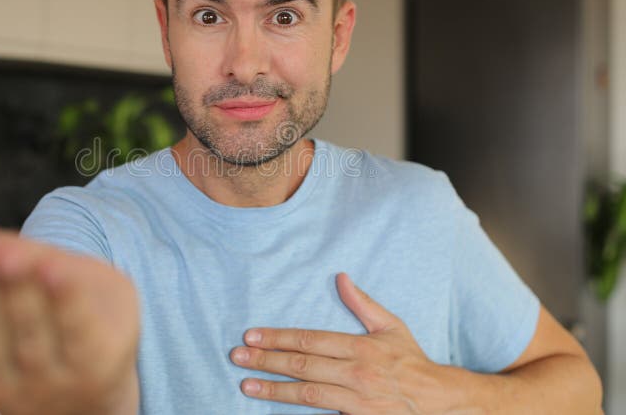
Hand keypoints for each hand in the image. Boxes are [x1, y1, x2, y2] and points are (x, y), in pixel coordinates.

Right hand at [0, 220, 139, 414]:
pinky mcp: (97, 361)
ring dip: (14, 292)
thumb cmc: (37, 311)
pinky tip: (54, 268)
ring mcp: (52, 376)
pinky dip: (66, 300)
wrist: (103, 345)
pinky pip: (79, 331)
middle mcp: (2, 379)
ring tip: (4, 252)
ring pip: (28, 335)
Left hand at [229, 273, 445, 413]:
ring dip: (274, 389)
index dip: (277, 337)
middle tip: (237, 357)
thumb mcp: (391, 326)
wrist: (439, 402)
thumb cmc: (411, 361)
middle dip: (265, 361)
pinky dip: (298, 412)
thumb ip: (362, 303)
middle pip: (301, 365)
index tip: (251, 335)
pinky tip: (276, 409)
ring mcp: (356, 401)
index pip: (309, 340)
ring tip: (246, 385)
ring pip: (307, 393)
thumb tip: (340, 277)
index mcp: (360, 347)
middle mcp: (355, 373)